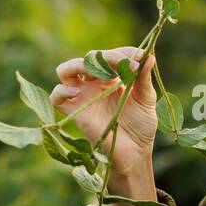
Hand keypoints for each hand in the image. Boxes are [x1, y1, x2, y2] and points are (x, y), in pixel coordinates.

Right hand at [49, 46, 157, 176]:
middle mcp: (94, 83)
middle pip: (89, 58)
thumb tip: (149, 55)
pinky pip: (56, 96)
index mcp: (112, 76)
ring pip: (65, 70)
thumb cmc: (141, 125)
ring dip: (78, 65)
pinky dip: (61, 90)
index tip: (139, 58)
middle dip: (107, 57)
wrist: (135, 152)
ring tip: (96, 73)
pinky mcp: (74, 112)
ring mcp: (82, 96)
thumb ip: (144, 77)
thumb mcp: (146, 98)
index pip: (111, 54)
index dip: (123, 52)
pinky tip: (77, 91)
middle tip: (126, 66)